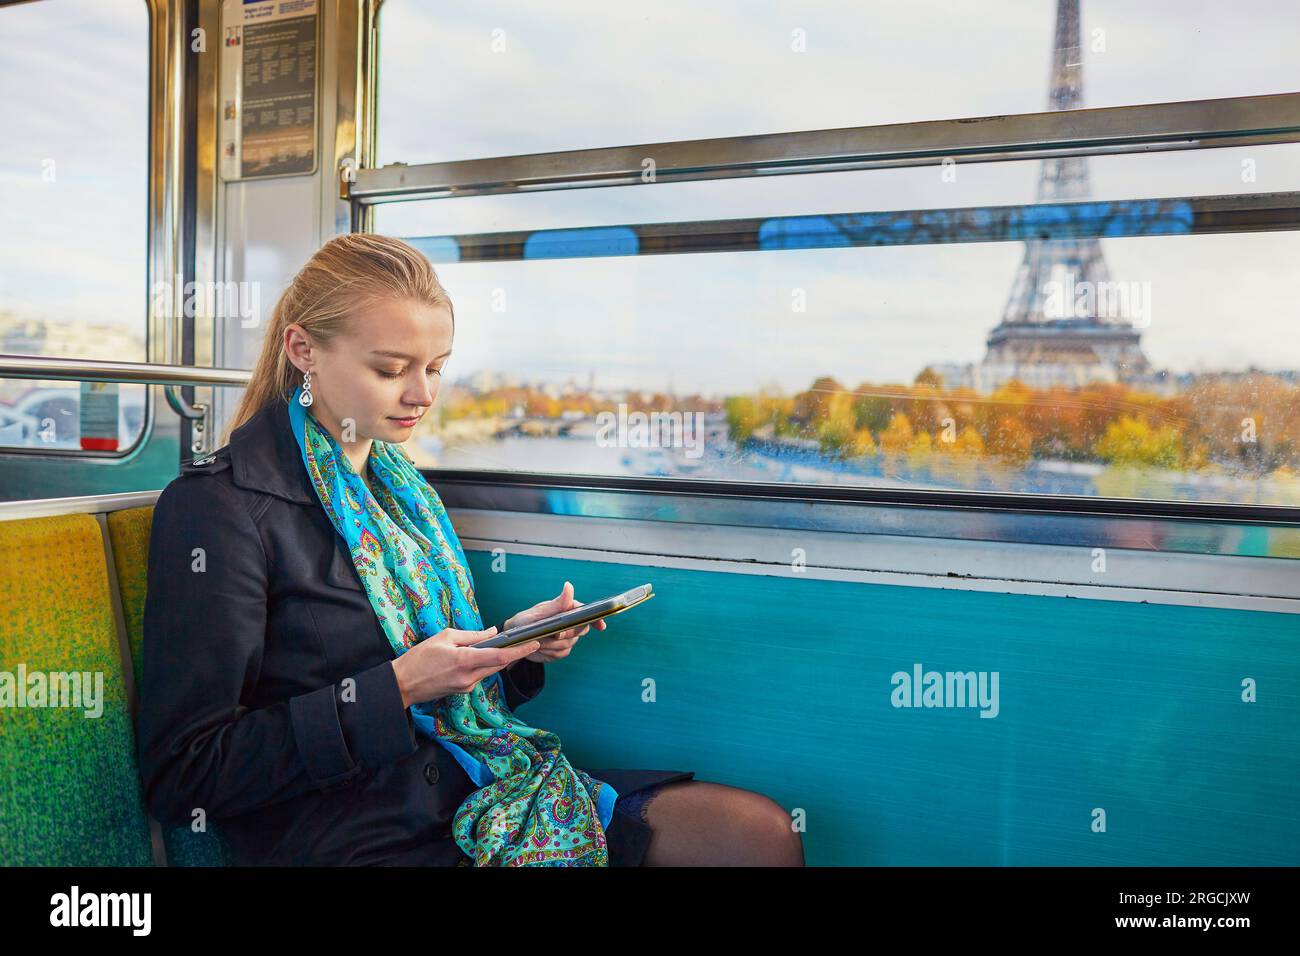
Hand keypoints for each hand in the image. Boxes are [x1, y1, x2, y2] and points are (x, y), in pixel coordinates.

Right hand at [390, 626, 540, 707]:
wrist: (403, 684)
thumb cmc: (419, 657)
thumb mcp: (445, 637)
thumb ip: (471, 636)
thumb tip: (492, 632)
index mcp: (465, 661)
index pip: (500, 656)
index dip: (520, 650)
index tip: (533, 642)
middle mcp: (469, 677)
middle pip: (499, 664)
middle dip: (514, 653)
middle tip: (526, 640)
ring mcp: (466, 686)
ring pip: (490, 670)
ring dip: (499, 658)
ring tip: (507, 645)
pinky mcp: (463, 690)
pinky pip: (480, 675)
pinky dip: (486, 664)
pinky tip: (484, 656)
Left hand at [504, 580, 607, 663]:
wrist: (515, 640)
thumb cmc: (525, 621)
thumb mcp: (539, 612)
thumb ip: (557, 604)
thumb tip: (569, 586)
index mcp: (567, 609)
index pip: (587, 613)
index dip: (596, 619)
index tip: (601, 626)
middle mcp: (570, 623)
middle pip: (579, 630)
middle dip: (565, 634)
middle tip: (554, 635)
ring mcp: (567, 638)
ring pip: (568, 644)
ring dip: (552, 645)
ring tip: (538, 640)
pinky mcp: (562, 650)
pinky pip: (561, 654)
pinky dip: (549, 653)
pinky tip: (540, 648)